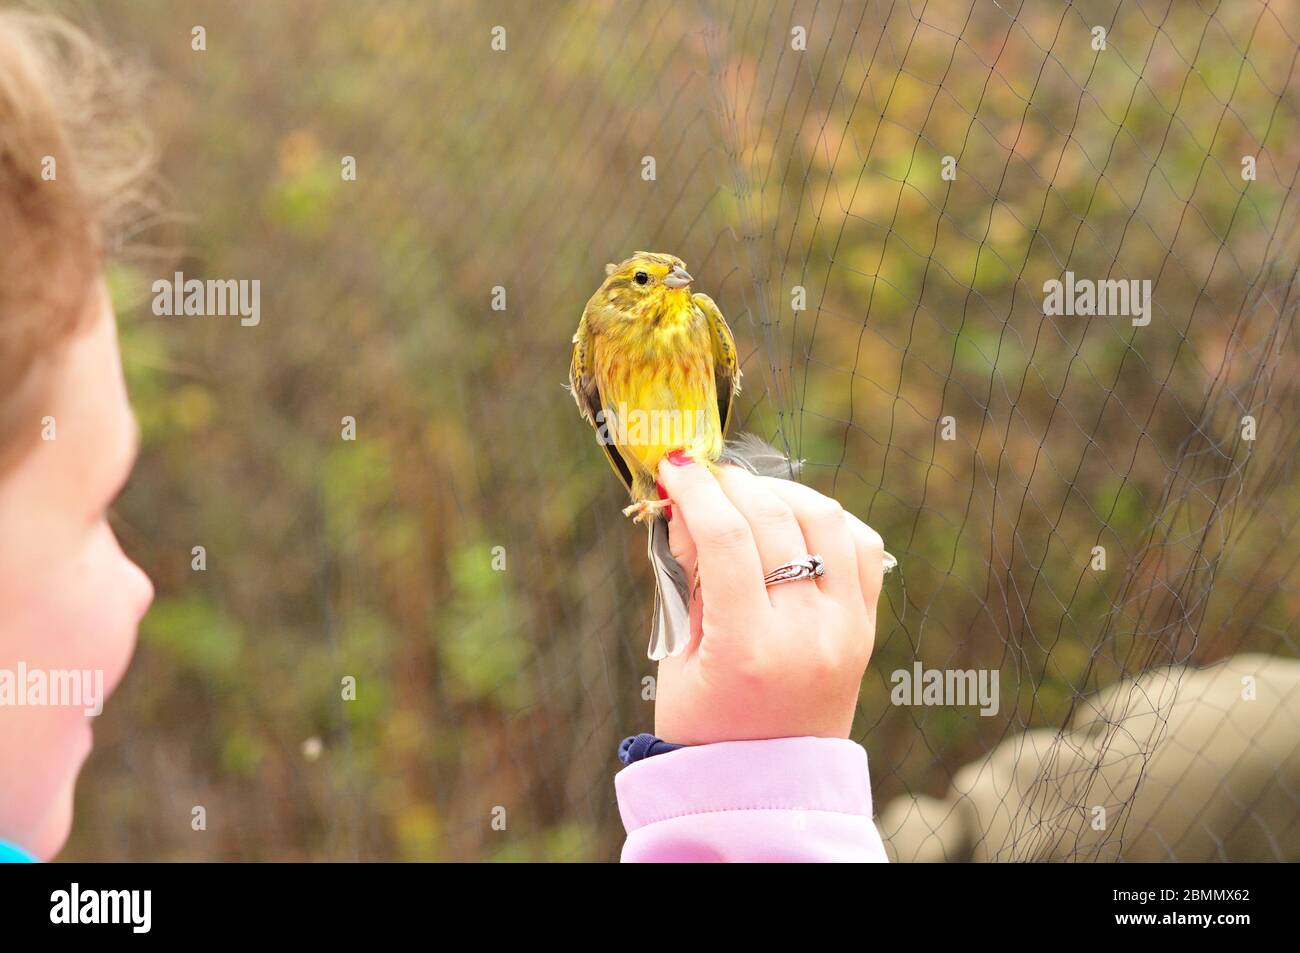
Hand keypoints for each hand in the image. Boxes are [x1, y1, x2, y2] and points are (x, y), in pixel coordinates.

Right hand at [652, 453, 886, 744]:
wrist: (770, 788)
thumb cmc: (707, 728)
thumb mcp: (676, 658)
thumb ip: (688, 578)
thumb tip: (690, 505)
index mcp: (749, 649)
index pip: (726, 538)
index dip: (696, 489)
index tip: (674, 465)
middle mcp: (807, 634)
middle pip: (774, 519)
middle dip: (731, 483)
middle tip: (702, 476)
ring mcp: (846, 629)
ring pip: (826, 519)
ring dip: (782, 493)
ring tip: (747, 497)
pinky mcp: (866, 627)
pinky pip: (862, 547)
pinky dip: (827, 521)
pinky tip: (793, 522)